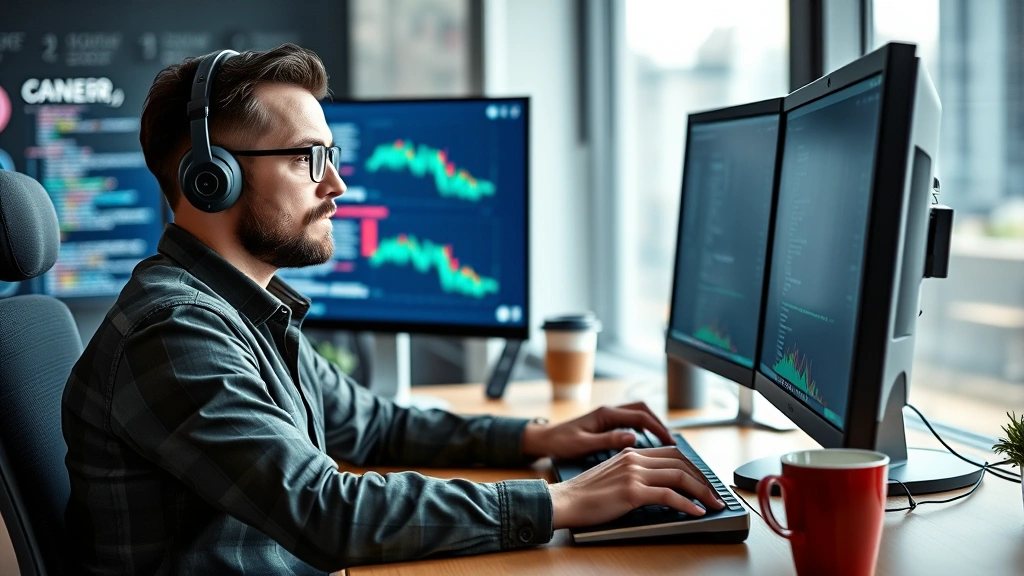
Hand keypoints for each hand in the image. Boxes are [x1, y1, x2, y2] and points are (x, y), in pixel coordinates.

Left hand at [521, 402, 673, 459]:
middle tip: (672, 441)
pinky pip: (630, 420)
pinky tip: (646, 442)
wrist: (544, 439)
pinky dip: (643, 427)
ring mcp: (608, 415)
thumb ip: (608, 440)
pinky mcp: (606, 422)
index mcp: (606, 414)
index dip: (658, 428)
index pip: (640, 417)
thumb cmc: (560, 443)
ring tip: (664, 442)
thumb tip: (634, 437)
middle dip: (659, 423)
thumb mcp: (583, 445)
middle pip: (643, 410)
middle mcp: (609, 411)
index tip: (670, 442)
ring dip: (652, 424)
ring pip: (637, 414)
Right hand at [548, 446, 725, 528]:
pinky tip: (696, 512)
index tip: (704, 481)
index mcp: (631, 452)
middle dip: (703, 479)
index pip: (672, 454)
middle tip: (715, 494)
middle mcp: (634, 458)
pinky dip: (687, 504)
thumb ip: (633, 472)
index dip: (693, 467)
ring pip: (679, 476)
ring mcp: (633, 474)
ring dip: (702, 492)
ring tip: (713, 504)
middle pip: (680, 462)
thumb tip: (657, 483)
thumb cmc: (585, 494)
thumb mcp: (612, 475)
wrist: (565, 501)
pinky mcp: (632, 491)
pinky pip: (669, 496)